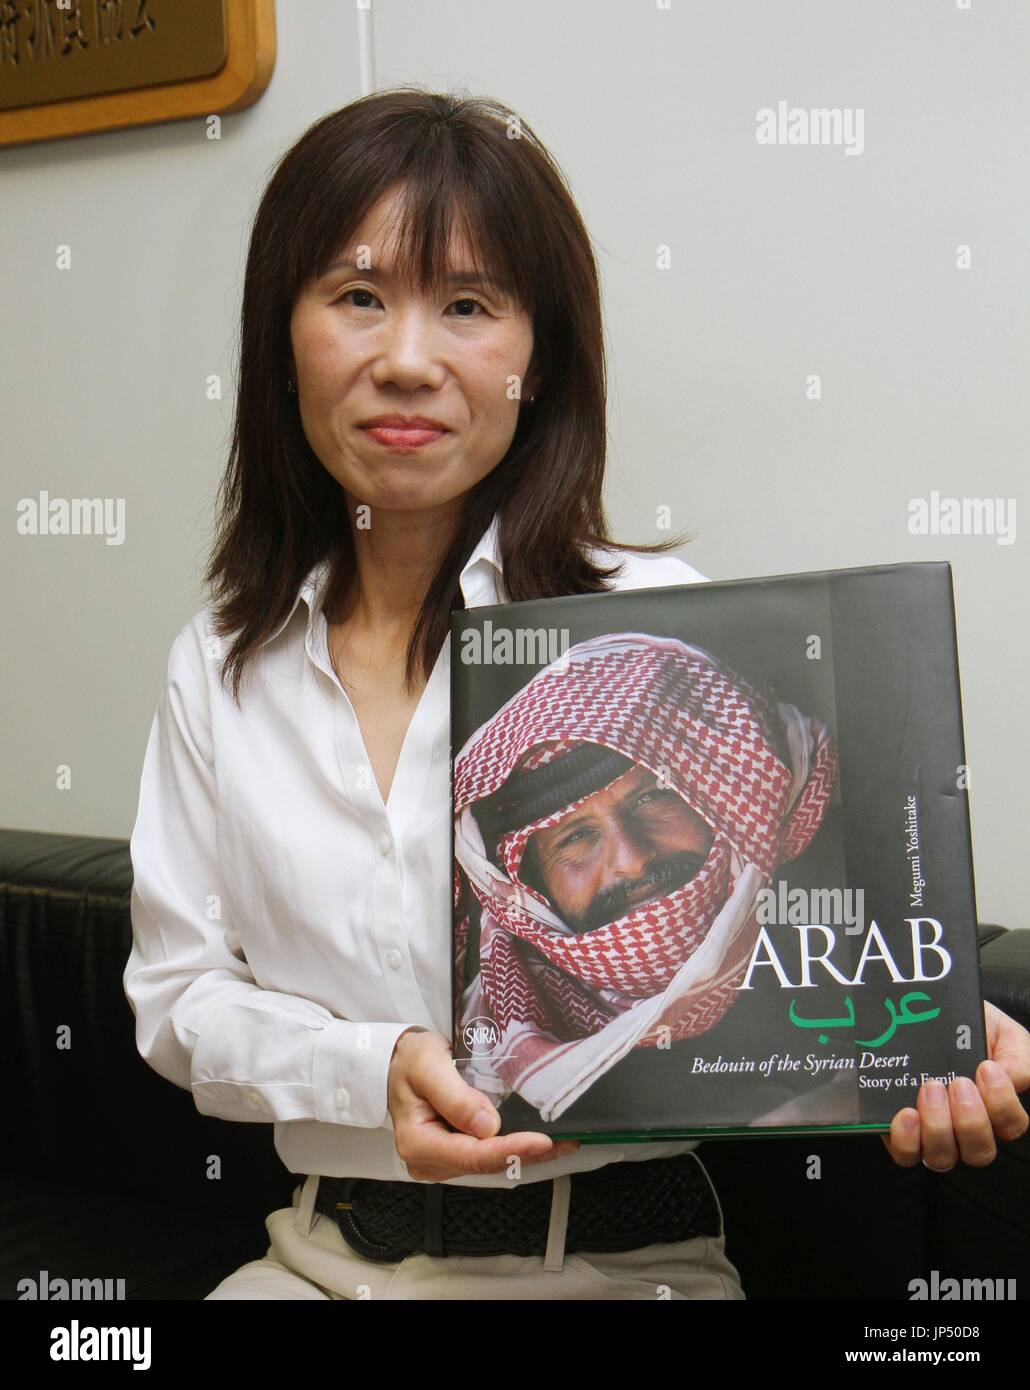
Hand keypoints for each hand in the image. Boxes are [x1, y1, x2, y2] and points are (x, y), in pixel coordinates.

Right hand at [387, 1028, 579, 1181]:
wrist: (398, 1063)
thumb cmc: (409, 1061)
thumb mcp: (428, 1067)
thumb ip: (455, 1096)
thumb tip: (488, 1126)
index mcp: (418, 1144)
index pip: (472, 1155)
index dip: (509, 1150)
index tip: (541, 1141)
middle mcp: (430, 1161)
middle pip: (486, 1163)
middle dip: (526, 1153)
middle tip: (567, 1141)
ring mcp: (444, 1160)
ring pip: (492, 1162)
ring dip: (527, 1153)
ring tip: (564, 1142)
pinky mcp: (456, 1153)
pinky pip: (489, 1154)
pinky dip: (516, 1147)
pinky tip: (540, 1141)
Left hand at [881, 1000, 1029, 1168]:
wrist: (925, 1012)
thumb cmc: (967, 1029)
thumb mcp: (1002, 1034)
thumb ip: (1017, 1059)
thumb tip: (1011, 1080)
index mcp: (994, 1109)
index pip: (1010, 1125)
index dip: (1002, 1104)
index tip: (987, 1068)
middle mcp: (965, 1131)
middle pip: (979, 1152)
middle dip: (971, 1120)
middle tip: (958, 1083)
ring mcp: (932, 1136)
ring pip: (942, 1158)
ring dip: (938, 1127)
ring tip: (930, 1089)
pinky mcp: (902, 1134)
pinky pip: (905, 1153)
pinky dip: (907, 1139)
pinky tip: (907, 1114)